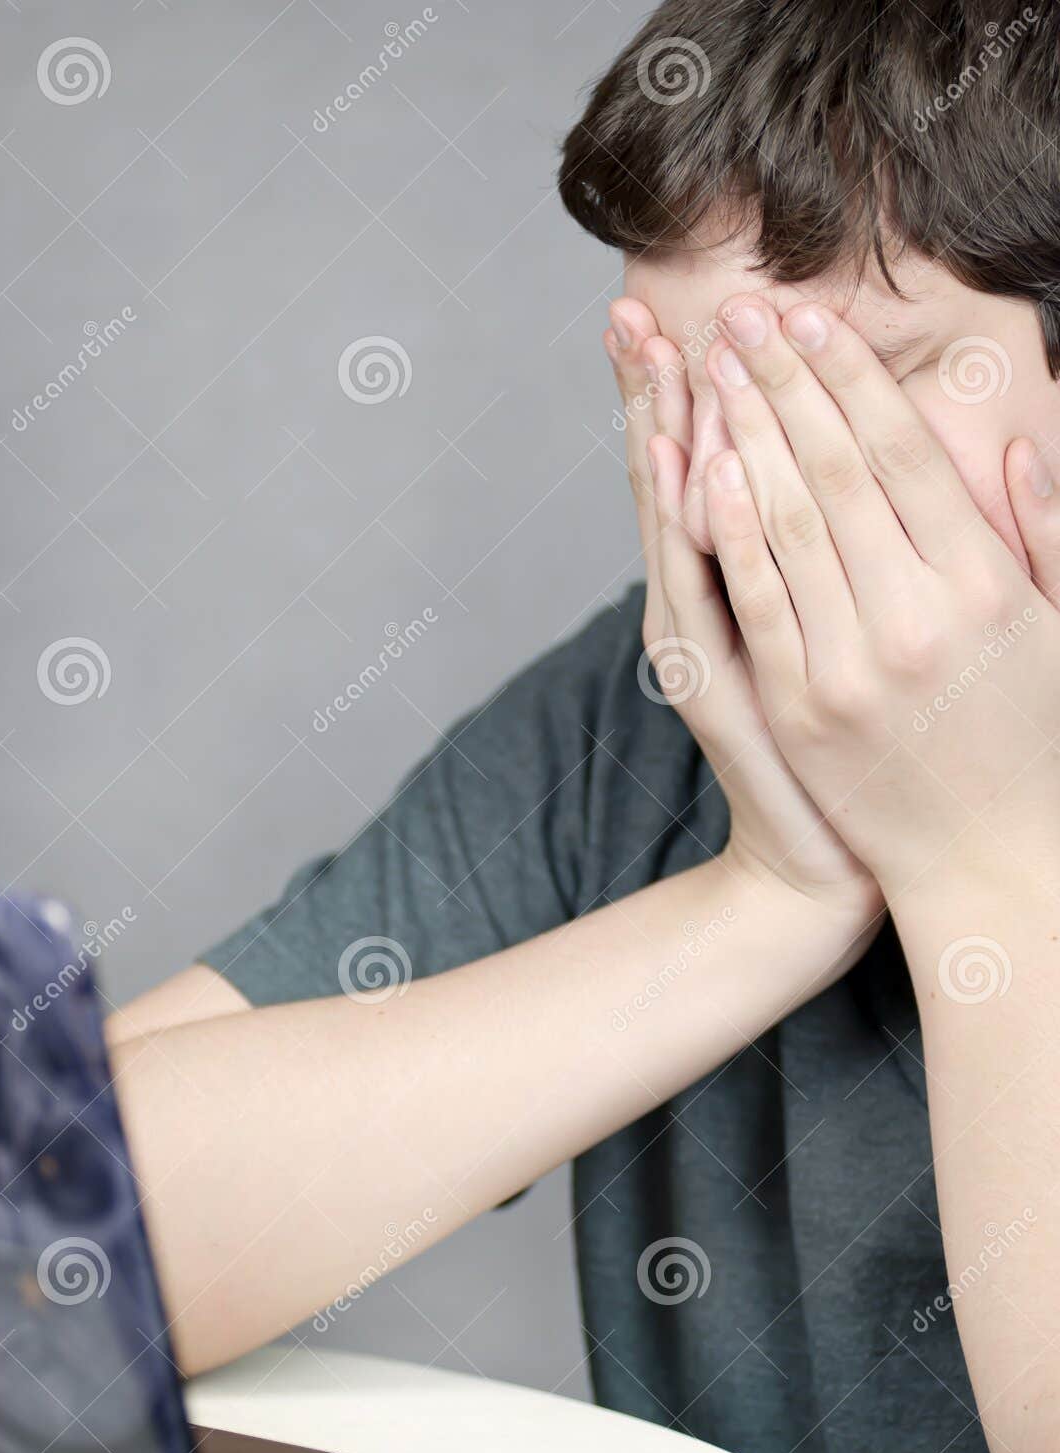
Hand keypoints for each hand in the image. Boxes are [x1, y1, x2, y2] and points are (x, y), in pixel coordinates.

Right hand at [605, 297, 883, 937]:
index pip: (698, 467)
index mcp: (728, 586)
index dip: (678, 393)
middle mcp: (697, 605)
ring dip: (661, 430)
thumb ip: (813, 557)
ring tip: (648, 353)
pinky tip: (679, 460)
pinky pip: (706, 584)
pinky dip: (688, 522)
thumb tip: (818, 469)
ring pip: (676, 519)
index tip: (669, 312)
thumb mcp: (825, 634)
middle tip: (628, 310)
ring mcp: (700, 642)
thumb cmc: (839, 748)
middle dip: (651, 392)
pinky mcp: (718, 682)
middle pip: (667, 479)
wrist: (815, 862)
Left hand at [698, 294, 1059, 901]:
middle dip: (784, 382)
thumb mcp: (1059, 633)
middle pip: (834, 469)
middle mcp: (916, 616)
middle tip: (742, 314)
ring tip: (713, 365)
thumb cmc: (1032, 744)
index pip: (903, 453)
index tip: (812, 319)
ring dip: (744, 432)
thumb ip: (1043, 533)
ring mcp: (850, 664)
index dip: (851, 376)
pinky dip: (727, 528)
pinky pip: (756, 600)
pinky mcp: (800, 707)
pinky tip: (702, 466)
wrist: (989, 864)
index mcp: (984, 585)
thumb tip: (1012, 443)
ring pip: (785, 520)